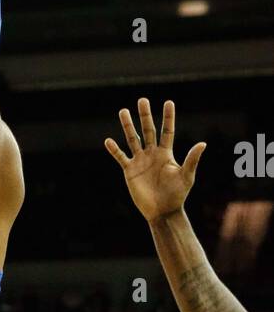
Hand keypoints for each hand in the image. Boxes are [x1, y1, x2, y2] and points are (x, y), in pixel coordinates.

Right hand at [105, 99, 205, 224]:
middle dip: (145, 115)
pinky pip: (121, 157)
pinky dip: (114, 150)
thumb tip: (203, 143)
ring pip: (132, 139)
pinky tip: (108, 141)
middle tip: (142, 100)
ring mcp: (140, 161)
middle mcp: (152, 154)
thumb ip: (192, 159)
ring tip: (123, 111)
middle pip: (148, 130)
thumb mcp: (186, 176)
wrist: (163, 211)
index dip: (168, 117)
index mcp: (166, 153)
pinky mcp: (130, 171)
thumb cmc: (177, 195)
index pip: (167, 131)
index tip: (168, 102)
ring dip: (128, 126)